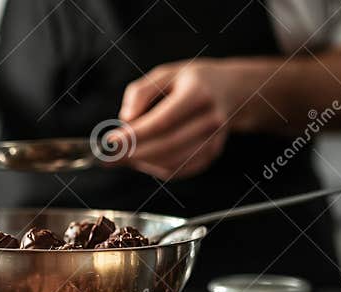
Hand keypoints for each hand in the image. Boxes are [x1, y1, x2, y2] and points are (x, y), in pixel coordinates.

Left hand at [110, 60, 237, 180]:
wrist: (231, 90)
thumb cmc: (191, 81)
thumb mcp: (165, 74)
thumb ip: (141, 93)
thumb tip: (126, 119)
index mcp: (198, 93)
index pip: (163, 121)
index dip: (135, 135)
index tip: (111, 141)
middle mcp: (211, 118)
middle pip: (167, 145)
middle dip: (134, 153)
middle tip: (110, 155)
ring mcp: (214, 139)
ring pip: (173, 162)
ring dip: (143, 162)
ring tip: (124, 155)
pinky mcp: (212, 154)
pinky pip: (180, 169)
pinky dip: (157, 167)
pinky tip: (143, 158)